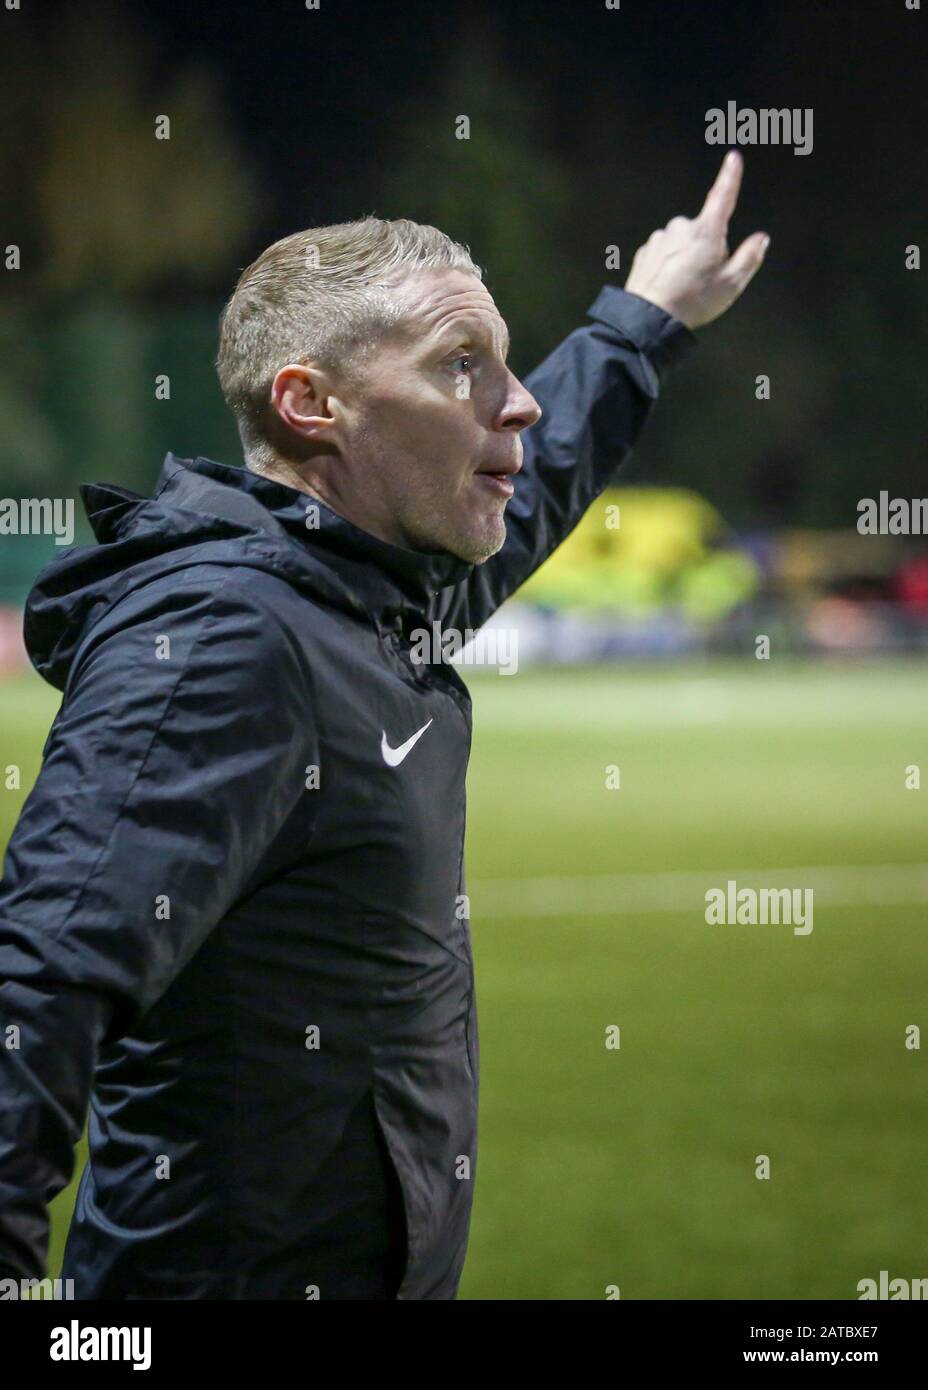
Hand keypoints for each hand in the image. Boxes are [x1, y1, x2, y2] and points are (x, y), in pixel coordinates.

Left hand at [624, 151, 768, 329]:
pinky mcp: (645, 252)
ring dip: (684, 259)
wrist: (649, 319)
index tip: (733, 158)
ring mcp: (660, 238)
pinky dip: (667, 267)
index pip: (722, 197)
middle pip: (702, 231)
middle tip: (704, 280)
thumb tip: (761, 238)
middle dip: (706, 250)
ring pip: (680, 244)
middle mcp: (681, 227)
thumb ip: (750, 257)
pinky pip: (662, 255)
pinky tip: (667, 288)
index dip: (730, 177)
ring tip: (683, 288)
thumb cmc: (693, 301)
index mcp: (706, 230)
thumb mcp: (731, 284)